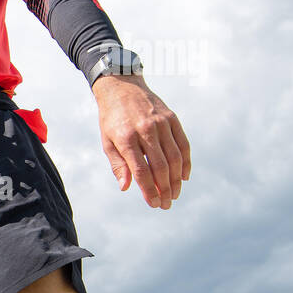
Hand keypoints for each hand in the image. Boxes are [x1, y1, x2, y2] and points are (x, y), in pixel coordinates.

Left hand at [92, 74, 190, 208]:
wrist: (122, 88)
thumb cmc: (112, 119)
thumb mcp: (107, 142)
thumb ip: (118, 165)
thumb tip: (126, 187)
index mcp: (126, 138)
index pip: (141, 171)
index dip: (149, 190)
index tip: (153, 204)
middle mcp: (146, 130)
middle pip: (160, 166)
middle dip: (164, 189)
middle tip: (166, 204)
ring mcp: (161, 123)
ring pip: (174, 157)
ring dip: (176, 180)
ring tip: (174, 194)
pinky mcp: (172, 119)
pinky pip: (183, 144)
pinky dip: (185, 162)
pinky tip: (183, 177)